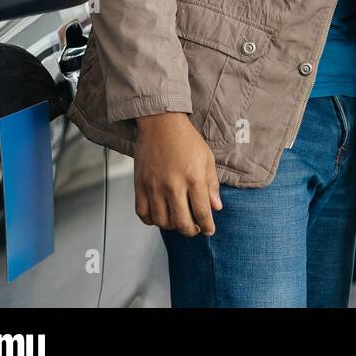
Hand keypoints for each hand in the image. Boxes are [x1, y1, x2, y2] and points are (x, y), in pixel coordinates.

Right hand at [134, 112, 221, 236]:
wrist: (160, 124)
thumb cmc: (186, 139)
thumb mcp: (207, 159)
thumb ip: (212, 184)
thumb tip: (216, 207)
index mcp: (194, 178)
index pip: (202, 212)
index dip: (207, 225)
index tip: (209, 231)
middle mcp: (173, 185)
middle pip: (182, 222)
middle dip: (191, 231)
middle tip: (195, 229)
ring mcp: (154, 187)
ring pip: (162, 221)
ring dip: (172, 226)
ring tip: (178, 221)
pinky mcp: (139, 186)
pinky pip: (143, 213)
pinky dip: (151, 220)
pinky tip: (160, 216)